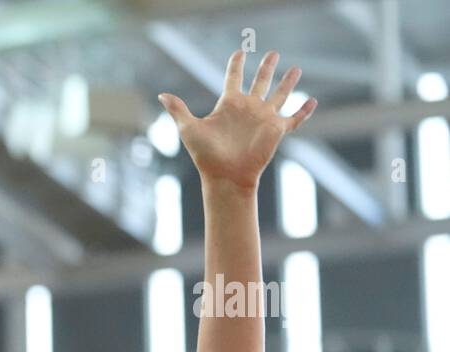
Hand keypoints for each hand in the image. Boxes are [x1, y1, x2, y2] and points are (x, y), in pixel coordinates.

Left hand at [159, 50, 315, 190]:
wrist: (225, 175)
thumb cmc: (206, 155)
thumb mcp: (189, 128)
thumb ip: (178, 110)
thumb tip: (161, 94)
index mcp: (229, 105)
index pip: (234, 78)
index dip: (236, 65)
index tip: (240, 52)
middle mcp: (248, 108)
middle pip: (260, 81)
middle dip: (266, 67)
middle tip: (272, 53)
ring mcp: (263, 118)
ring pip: (280, 94)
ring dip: (288, 82)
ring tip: (296, 68)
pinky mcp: (276, 130)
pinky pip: (294, 118)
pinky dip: (304, 111)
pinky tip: (313, 101)